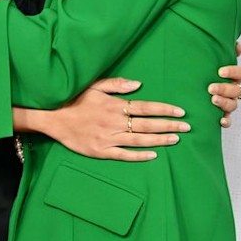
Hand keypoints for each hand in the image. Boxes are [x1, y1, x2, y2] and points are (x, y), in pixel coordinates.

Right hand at [45, 78, 190, 161]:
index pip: (145, 107)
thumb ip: (117, 84)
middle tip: (187, 127)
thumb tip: (139, 84)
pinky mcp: (101, 151)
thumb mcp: (94, 86)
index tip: (180, 111)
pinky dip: (139, 155)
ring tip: (175, 139)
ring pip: (139, 140)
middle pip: (147, 124)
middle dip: (169, 125)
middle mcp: (114, 122)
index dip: (164, 109)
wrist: (53, 118)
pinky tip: (153, 154)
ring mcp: (108, 138)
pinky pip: (124, 155)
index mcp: (114, 105)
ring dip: (159, 140)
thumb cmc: (75, 100)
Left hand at [208, 42, 240, 128]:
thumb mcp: (209, 58)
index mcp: (232, 76)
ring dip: (224, 103)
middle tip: (211, 88)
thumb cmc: (202, 71)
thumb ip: (220, 49)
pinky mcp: (221, 115)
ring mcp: (227, 103)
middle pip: (237, 90)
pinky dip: (226, 121)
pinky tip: (220, 120)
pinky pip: (228, 120)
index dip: (234, 72)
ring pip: (233, 105)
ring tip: (213, 100)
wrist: (189, 89)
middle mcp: (232, 90)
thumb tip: (235, 45)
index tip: (220, 71)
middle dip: (225, 89)